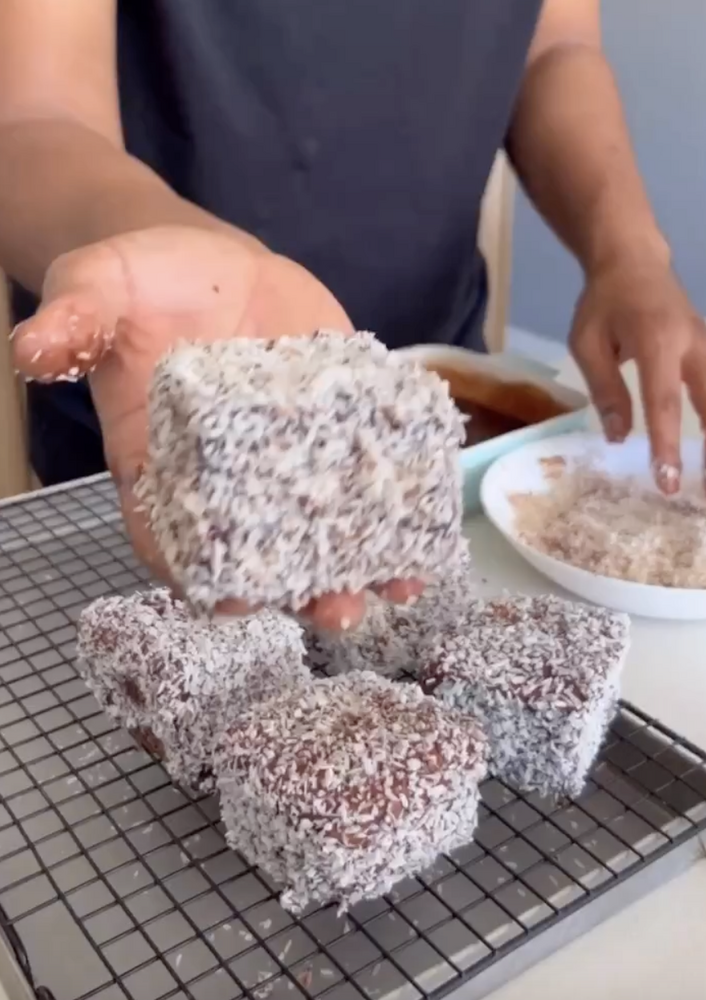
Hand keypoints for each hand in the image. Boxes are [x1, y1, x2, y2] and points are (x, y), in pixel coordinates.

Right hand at [12, 225, 423, 627]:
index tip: (229, 605)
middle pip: (260, 548)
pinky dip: (399, 490)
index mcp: (163, 463)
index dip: (197, 576)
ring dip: (363, 555)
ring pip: (323, 520)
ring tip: (402, 581)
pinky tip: (432, 513)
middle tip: (338, 609)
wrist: (208, 260)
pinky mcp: (338, 422)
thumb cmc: (141, 283)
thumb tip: (31, 350)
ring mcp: (291, 453)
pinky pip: (367, 463)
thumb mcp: (96, 288)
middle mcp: (231, 475)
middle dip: (299, 586)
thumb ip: (72, 321)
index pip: (173, 536)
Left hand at [569, 253, 705, 492]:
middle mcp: (693, 344)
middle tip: (702, 492)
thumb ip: (605, 390)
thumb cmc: (603, 304)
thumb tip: (621, 438)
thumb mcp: (587, 344)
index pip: (664, 401)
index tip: (668, 481)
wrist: (633, 261)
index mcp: (657, 341)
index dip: (667, 444)